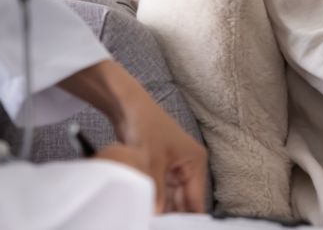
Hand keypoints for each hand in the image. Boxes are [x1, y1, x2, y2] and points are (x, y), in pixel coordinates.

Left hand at [58, 60, 207, 213]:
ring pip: (171, 198)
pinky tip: (145, 209)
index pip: (196, 201)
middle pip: (184, 201)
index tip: (177, 228)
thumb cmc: (145, 123)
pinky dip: (154, 199)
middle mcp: (188, 166)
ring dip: (162, 208)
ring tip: (150, 218)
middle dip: (172, 215)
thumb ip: (156, 192)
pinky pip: (160, 191)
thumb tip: (156, 216)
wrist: (126, 105)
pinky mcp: (159, 167)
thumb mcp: (151, 161)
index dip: (188, 218)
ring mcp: (173, 168)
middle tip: (158, 224)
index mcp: (195, 163)